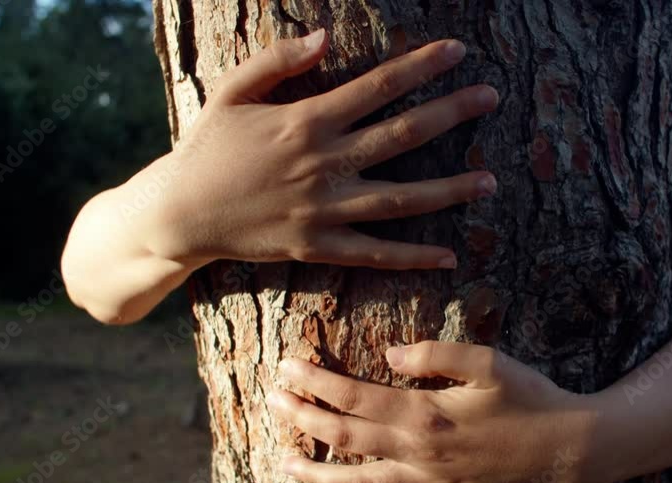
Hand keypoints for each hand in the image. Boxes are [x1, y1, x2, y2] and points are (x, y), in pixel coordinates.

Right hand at [146, 29, 499, 269]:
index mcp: (306, 120)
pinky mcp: (318, 245)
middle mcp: (324, 163)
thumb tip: (326, 37)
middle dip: (452, 113)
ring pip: (402, 199)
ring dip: (450, 190)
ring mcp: (324, 208)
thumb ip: (278, 60)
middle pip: (403, 135)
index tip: (458, 52)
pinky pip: (375, 253)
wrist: (178, 214)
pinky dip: (412, 256)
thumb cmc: (206, 147)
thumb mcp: (231, 93)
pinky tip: (449, 254)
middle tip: (492, 98)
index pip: (378, 86)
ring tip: (491, 180)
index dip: (422, 66)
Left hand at [267, 341, 596, 482]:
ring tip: (283, 465)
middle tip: (272, 403)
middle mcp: (419, 454)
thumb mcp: (488, 363)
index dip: (315, 383)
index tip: (286, 368)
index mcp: (424, 414)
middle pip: (346, 438)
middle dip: (304, 420)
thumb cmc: (531, 398)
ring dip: (318, 475)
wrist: (571, 449)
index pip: (353, 397)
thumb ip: (436, 354)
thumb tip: (389, 354)